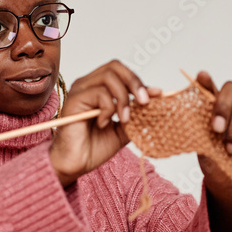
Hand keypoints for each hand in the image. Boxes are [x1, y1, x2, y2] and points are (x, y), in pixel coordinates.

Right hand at [49, 60, 161, 186]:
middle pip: (115, 66)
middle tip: (144, 102)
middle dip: (135, 82)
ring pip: (109, 78)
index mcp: (99, 88)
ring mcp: (80, 90)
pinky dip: (108, 109)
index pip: (121, 72)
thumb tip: (157, 98)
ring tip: (124, 119)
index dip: (139, 81)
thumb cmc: (94, 147)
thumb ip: (137, 114)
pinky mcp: (74, 100)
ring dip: (123, 99)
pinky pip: (99, 93)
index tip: (157, 94)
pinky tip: (103, 123)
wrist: (76, 164)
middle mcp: (88, 84)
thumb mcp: (123, 130)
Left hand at [195, 71, 231, 208]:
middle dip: (222, 107)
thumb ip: (200, 134)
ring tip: (229, 150)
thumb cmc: (216, 163)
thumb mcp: (204, 150)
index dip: (207, 81)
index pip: (210, 89)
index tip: (201, 76)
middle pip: (231, 90)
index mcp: (215, 109)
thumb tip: (193, 123)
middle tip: (215, 129)